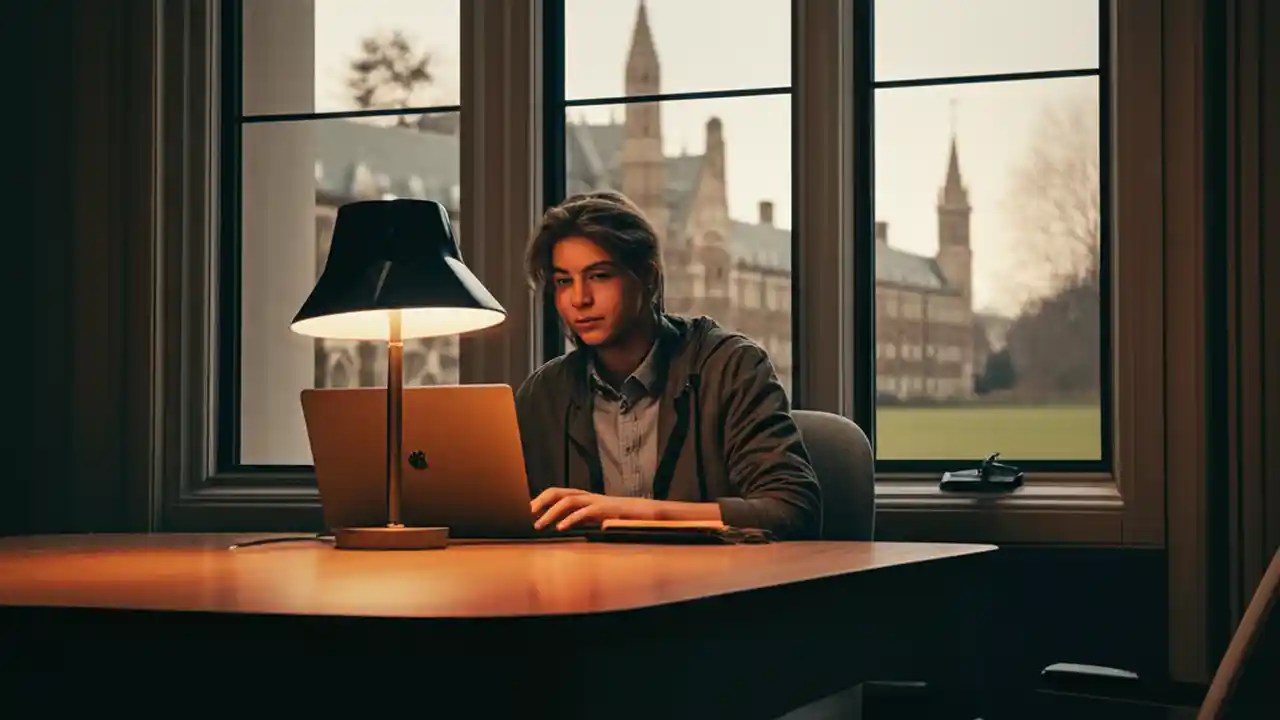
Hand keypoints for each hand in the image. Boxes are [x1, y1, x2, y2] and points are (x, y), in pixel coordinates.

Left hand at [530, 488, 656, 530]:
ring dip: (551, 512)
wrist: (643, 513)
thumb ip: (577, 517)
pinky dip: (570, 519)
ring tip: (539, 525)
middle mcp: (587, 496)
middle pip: (558, 492)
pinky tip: (561, 528)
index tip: (527, 511)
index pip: (557, 493)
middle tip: (527, 514)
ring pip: (568, 501)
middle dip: (541, 502)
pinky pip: (584, 512)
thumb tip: (559, 523)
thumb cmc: (617, 516)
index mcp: (583, 497)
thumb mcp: (593, 517)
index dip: (541, 500)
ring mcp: (596, 501)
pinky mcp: (605, 509)